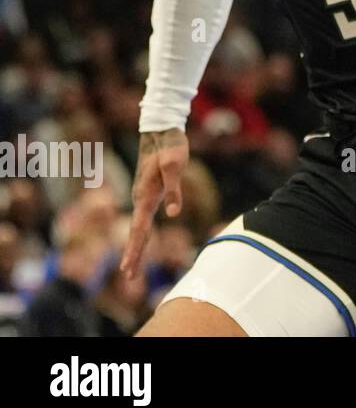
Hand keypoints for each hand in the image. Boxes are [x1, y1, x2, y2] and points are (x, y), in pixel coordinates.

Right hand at [120, 128, 188, 277]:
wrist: (161, 131)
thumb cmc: (170, 147)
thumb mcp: (175, 165)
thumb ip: (174, 189)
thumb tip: (173, 214)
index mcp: (145, 195)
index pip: (139, 228)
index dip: (135, 249)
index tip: (127, 268)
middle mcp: (141, 198)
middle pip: (136, 232)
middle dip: (133, 254)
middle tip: (129, 276)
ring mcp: (143, 196)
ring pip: (138, 226)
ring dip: (136, 246)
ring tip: (131, 267)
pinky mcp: (148, 192)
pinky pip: (143, 218)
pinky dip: (140, 233)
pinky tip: (141, 240)